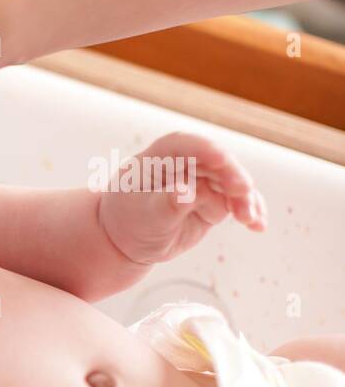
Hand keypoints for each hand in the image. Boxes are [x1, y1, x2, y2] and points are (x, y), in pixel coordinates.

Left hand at [97, 132, 265, 264]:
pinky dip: (249, 211)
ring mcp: (204, 182)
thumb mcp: (144, 215)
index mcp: (160, 156)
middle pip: (217, 163)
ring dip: (245, 198)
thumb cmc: (128, 221)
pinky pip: (237, 202)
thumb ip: (166, 203)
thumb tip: (187, 193)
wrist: (127, 241)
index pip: (184, 145)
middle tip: (244, 191)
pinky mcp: (215, 200)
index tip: (222, 159)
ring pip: (232, 183)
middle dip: (233, 176)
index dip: (204, 150)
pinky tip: (258, 225)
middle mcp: (187, 164)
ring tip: (249, 219)